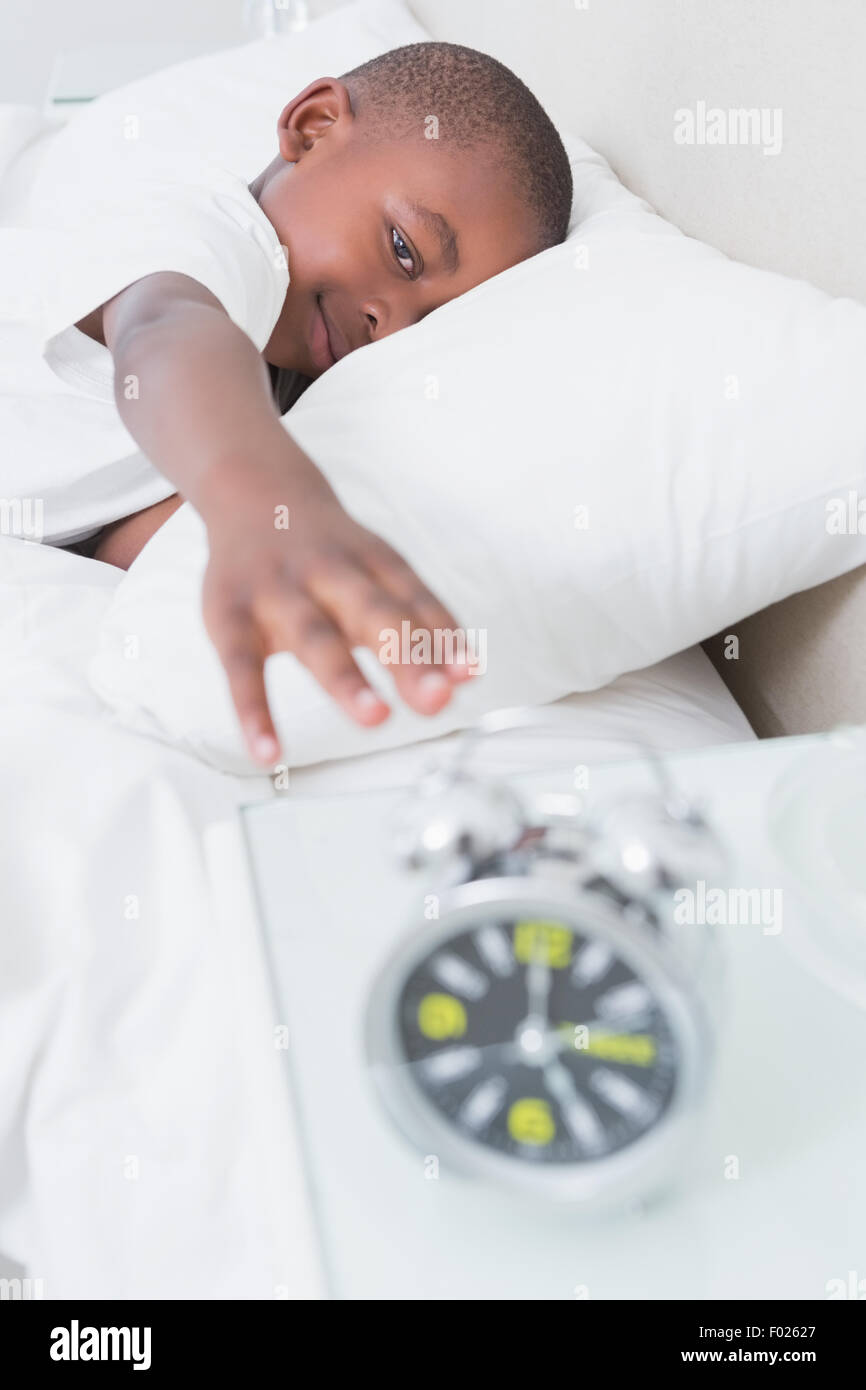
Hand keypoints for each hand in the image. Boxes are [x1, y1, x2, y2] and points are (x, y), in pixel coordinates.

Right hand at [199, 433, 472, 764]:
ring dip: (345, 677)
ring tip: (375, 716)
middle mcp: (326, 570)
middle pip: (370, 612)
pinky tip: (269, 751)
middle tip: (435, 698)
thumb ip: (420, 622)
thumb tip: (468, 676)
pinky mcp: (228, 617)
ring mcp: (275, 592)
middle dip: (405, 654)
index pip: (412, 597)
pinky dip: (254, 712)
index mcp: (371, 559)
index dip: (442, 636)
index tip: (467, 674)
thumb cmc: (327, 551)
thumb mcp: (377, 571)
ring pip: (313, 636)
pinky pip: (240, 669)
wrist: (253, 494)